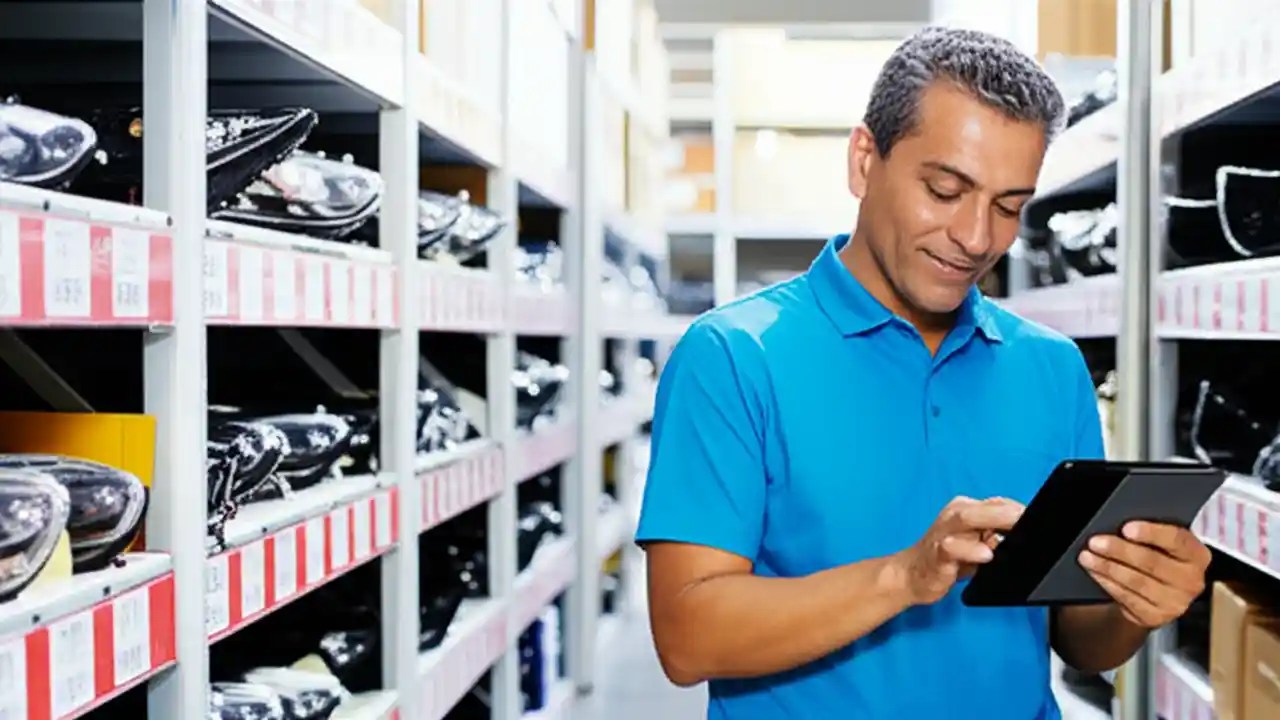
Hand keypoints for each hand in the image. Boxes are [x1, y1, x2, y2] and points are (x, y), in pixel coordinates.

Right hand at [895, 496, 1024, 605]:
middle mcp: (954, 516)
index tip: (1040, 520)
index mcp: (966, 510)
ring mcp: (943, 533)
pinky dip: (969, 550)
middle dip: (1009, 512)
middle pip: (985, 507)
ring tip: (1014, 532)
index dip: (1019, 510)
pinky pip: (952, 548)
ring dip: (992, 522)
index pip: (998, 504)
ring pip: (966, 519)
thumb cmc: (947, 560)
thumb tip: (1025, 535)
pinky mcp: (936, 554)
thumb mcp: (976, 546)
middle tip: (1031, 519)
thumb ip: (997, 537)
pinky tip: (985, 555)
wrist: (911, 576)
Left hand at [1078, 521, 1210, 628]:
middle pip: (1152, 562)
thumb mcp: (1163, 543)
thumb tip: (1121, 523)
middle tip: (1096, 542)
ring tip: (1088, 556)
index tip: (1127, 528)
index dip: (1151, 533)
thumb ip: (1151, 533)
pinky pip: (1127, 597)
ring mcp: (1175, 602)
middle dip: (1119, 550)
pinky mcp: (1156, 616)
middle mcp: (1191, 580)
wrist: (1157, 594)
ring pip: (1136, 582)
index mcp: (1196, 554)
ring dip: (1107, 567)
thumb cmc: (1158, 558)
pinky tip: (1095, 572)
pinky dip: (1107, 583)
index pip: (1177, 540)